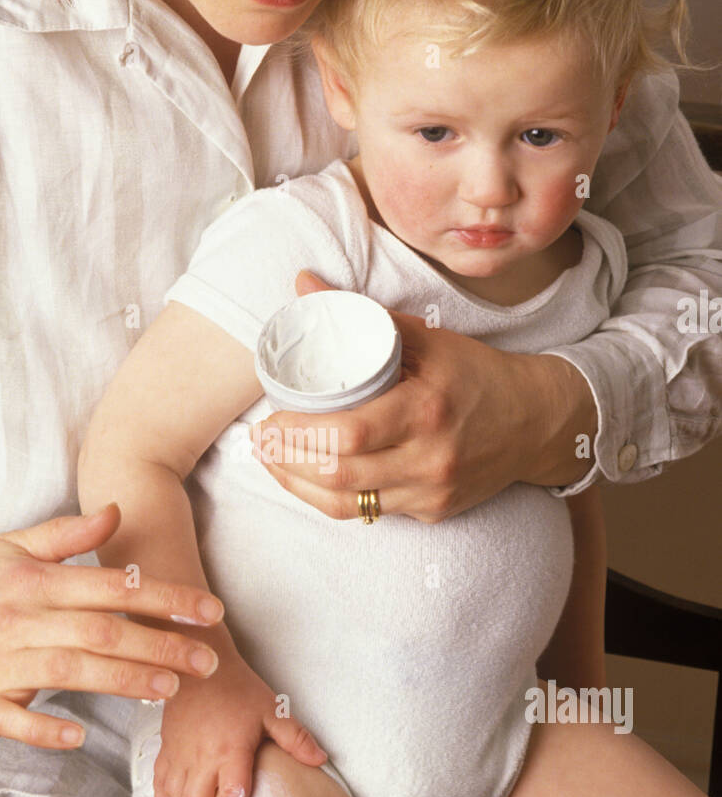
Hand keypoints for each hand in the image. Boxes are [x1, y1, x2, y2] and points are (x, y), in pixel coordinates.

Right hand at [0, 503, 224, 749]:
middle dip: (160, 644)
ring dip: (124, 680)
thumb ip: (66, 535)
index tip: (209, 610)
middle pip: (101, 631)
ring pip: (70, 671)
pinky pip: (15, 719)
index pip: (110, 587)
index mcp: (32, 582)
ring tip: (171, 689)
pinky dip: (46, 727)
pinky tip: (81, 733)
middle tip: (208, 659)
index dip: (164, 598)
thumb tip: (116, 511)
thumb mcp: (10, 549)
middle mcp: (19, 620)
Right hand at [153, 649, 326, 796]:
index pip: (234, 790)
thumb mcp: (272, 709)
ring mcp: (180, 753)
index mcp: (231, 748)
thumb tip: (321, 759)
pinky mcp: (167, 747)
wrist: (200, 662)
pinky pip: (160, 779)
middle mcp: (201, 756)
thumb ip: (295, 737)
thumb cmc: (237, 687)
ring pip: (172, 795)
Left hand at [249, 271, 597, 522]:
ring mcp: (431, 492)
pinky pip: (369, 512)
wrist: (535, 421)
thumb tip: (303, 283)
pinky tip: (308, 478)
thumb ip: (362, 314)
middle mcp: (430, 458)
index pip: (349, 433)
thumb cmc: (475, 374)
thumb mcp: (426, 337)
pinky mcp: (432, 512)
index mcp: (427, 411)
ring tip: (272, 461)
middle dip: (286, 461)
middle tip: (259, 441)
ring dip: (299, 485)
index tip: (270, 417)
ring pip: (348, 506)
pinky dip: (330, 497)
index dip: (298, 432)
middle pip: (339, 476)